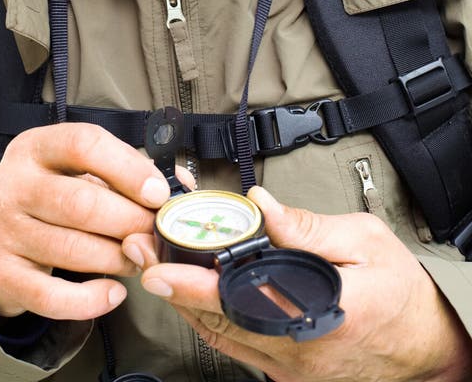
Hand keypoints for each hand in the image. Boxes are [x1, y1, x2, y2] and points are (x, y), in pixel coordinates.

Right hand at [0, 124, 177, 320]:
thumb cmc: (57, 192)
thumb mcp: (83, 168)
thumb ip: (131, 171)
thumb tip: (182, 186)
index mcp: (36, 147)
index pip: (83, 145)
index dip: (128, 169)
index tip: (159, 193)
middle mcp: (13, 184)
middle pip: (81, 203)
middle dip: (129, 220)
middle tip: (155, 232)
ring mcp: (2, 231)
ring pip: (71, 250)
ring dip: (117, 259)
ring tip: (138, 258)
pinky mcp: (0, 275)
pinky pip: (51, 297)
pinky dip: (90, 300)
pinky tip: (114, 293)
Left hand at [123, 186, 471, 381]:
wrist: (426, 346)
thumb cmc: (401, 294)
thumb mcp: (365, 242)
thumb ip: (309, 227)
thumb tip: (263, 203)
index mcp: (317, 314)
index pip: (239, 299)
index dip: (191, 282)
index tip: (158, 264)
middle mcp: (297, 349)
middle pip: (217, 319)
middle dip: (172, 285)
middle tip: (142, 252)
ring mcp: (290, 367)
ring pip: (220, 335)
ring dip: (184, 301)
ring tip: (156, 263)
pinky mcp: (288, 371)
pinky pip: (237, 346)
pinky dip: (209, 318)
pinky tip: (193, 294)